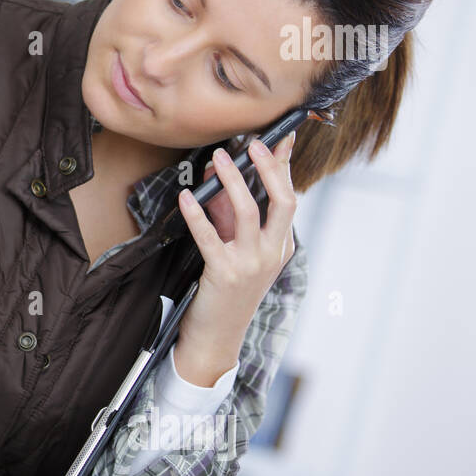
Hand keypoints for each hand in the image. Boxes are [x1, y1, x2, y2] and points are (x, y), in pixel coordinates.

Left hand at [175, 130, 297, 355]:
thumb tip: (218, 176)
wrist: (217, 336)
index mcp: (281, 246)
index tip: (277, 139)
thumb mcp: (238, 250)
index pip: (289, 199)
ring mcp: (250, 264)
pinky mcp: (224, 274)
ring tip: (218, 158)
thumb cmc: (226, 291)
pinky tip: (186, 196)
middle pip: (283, 202)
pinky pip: (208, 236)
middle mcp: (271, 253)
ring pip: (248, 212)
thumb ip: (230, 216)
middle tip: (253, 143)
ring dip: (232, 181)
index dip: (283, 167)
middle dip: (269, 168)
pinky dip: (196, 213)